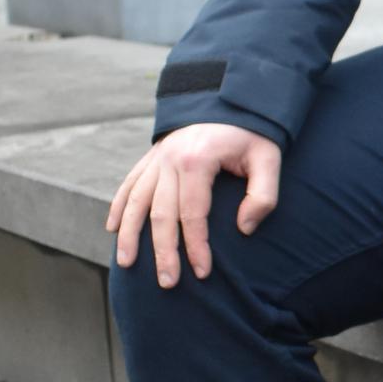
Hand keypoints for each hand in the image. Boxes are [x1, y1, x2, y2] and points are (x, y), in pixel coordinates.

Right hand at [105, 123, 281, 286]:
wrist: (234, 99)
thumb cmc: (253, 134)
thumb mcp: (269, 158)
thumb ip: (263, 195)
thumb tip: (243, 229)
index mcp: (197, 160)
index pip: (192, 214)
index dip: (196, 246)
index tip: (202, 272)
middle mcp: (170, 158)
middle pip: (160, 213)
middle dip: (163, 251)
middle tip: (167, 282)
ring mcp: (157, 157)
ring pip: (135, 201)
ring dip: (129, 234)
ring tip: (126, 264)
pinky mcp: (152, 156)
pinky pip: (129, 184)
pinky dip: (118, 206)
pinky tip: (112, 229)